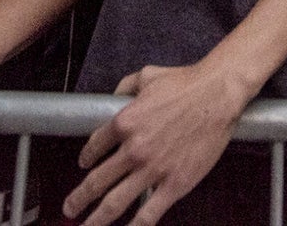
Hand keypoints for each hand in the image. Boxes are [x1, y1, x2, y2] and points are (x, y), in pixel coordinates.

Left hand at [66, 61, 252, 225]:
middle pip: (96, 182)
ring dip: (96, 219)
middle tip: (69, 208)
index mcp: (124, 123)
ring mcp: (153, 170)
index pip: (94, 147)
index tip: (84, 165)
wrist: (217, 95)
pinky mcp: (174, 184)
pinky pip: (149, 213)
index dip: (85, 158)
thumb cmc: (185, 83)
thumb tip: (115, 97)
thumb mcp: (146, 76)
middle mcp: (133, 150)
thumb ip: (124, 87)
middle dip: (79, 199)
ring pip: (115, 203)